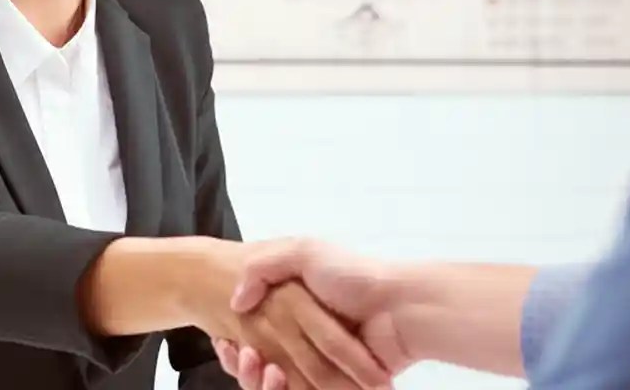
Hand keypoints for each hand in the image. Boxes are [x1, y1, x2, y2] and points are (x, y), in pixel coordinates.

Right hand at [182, 238, 390, 389]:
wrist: (404, 308)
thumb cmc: (356, 276)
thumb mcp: (304, 252)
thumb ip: (264, 268)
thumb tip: (236, 299)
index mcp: (295, 309)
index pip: (253, 332)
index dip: (235, 342)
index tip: (225, 341)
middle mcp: (306, 338)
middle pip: (263, 364)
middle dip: (246, 367)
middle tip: (244, 357)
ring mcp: (321, 365)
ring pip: (279, 383)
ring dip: (261, 382)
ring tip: (263, 370)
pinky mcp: (336, 386)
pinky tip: (275, 379)